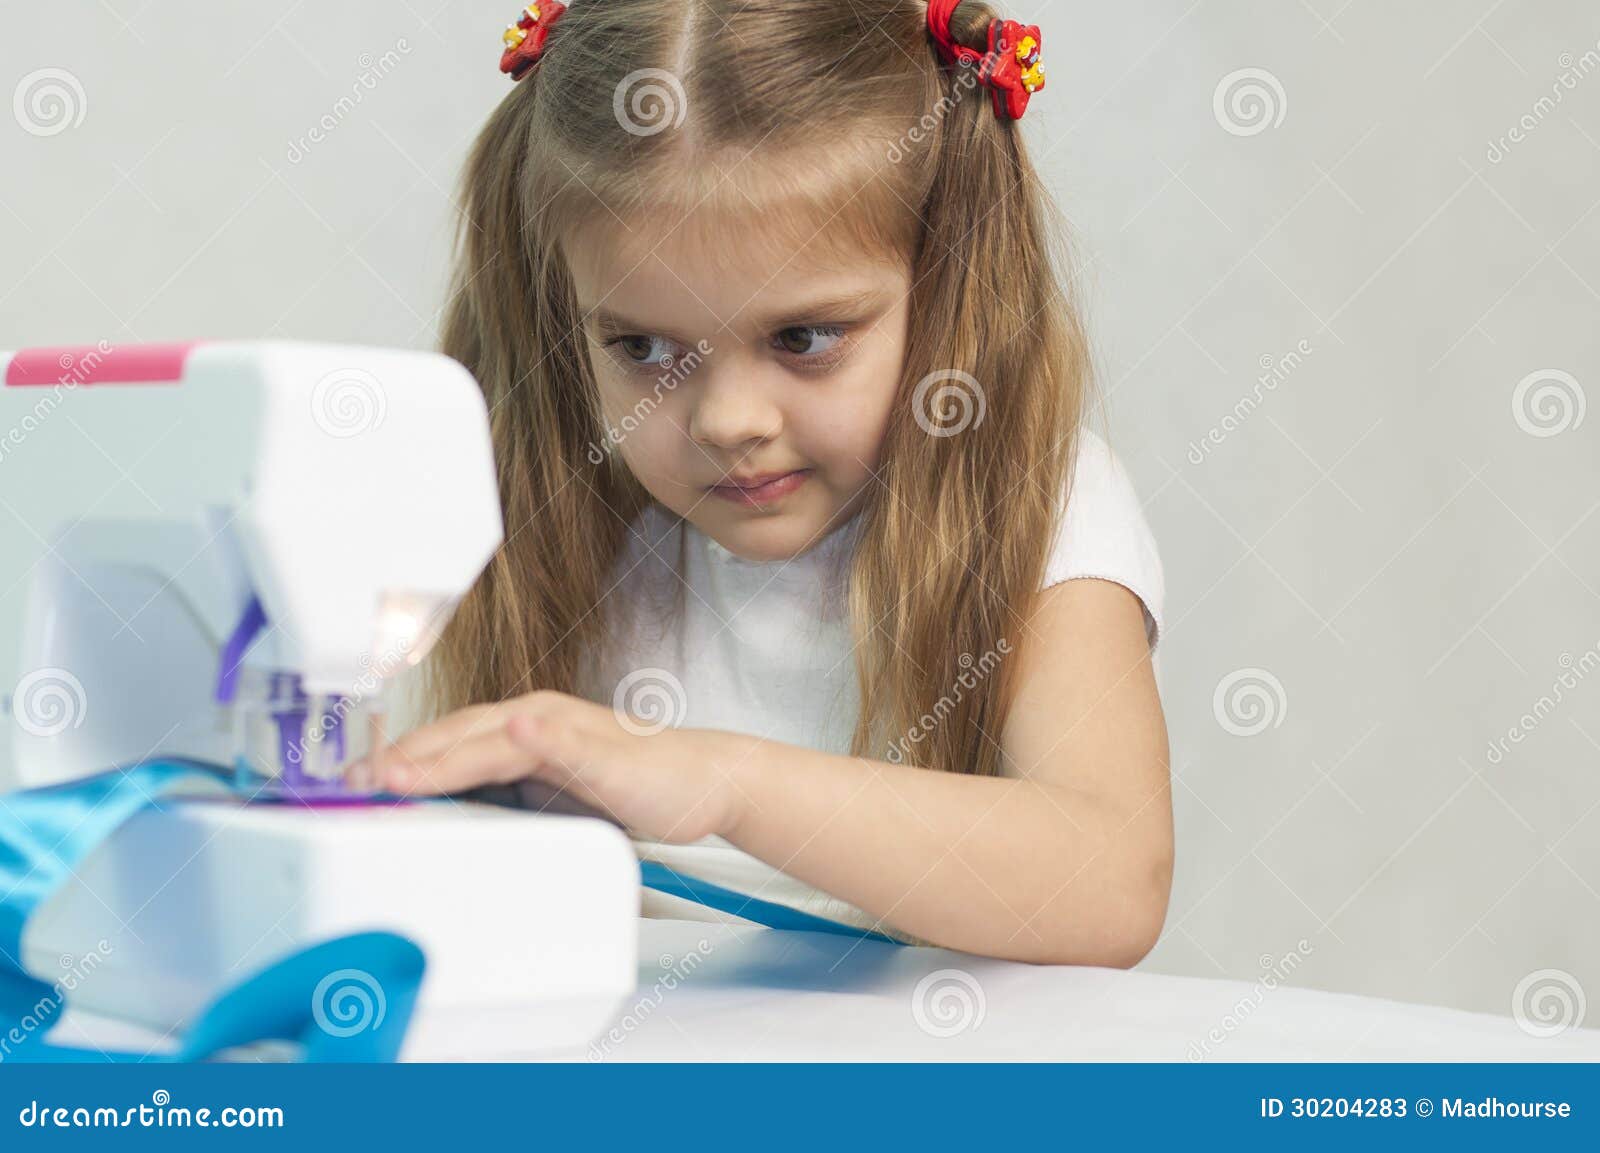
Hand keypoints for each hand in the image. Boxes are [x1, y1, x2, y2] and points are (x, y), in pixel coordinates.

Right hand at [347, 690, 756, 843]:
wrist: (708, 782)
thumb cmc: (668, 777)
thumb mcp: (617, 769)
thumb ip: (566, 747)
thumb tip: (515, 724)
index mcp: (541, 719)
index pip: (466, 746)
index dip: (420, 768)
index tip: (378, 787)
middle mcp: (531, 722)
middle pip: (450, 741)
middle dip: (398, 762)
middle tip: (348, 790)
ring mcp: (532, 741)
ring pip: (457, 750)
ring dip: (412, 767)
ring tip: (368, 790)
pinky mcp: (537, 764)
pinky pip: (475, 766)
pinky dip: (441, 777)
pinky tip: (425, 796)